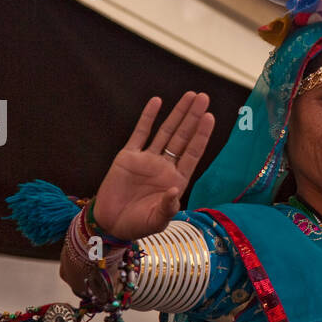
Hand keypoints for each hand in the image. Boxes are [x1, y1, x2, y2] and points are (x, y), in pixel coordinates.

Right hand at [92, 92, 214, 239]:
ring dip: (177, 113)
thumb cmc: (138, 225)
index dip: (201, 135)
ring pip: (166, 131)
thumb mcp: (157, 221)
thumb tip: (174, 192)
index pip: (193, 153)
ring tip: (190, 96)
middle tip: (204, 97)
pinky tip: (157, 102)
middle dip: (193, 117)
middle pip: (182, 137)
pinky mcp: (128, 156)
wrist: (111, 223)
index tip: (210, 117)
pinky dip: (148, 117)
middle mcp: (165, 167)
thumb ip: (167, 208)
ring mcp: (147, 159)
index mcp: (176, 181)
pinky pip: (140, 133)